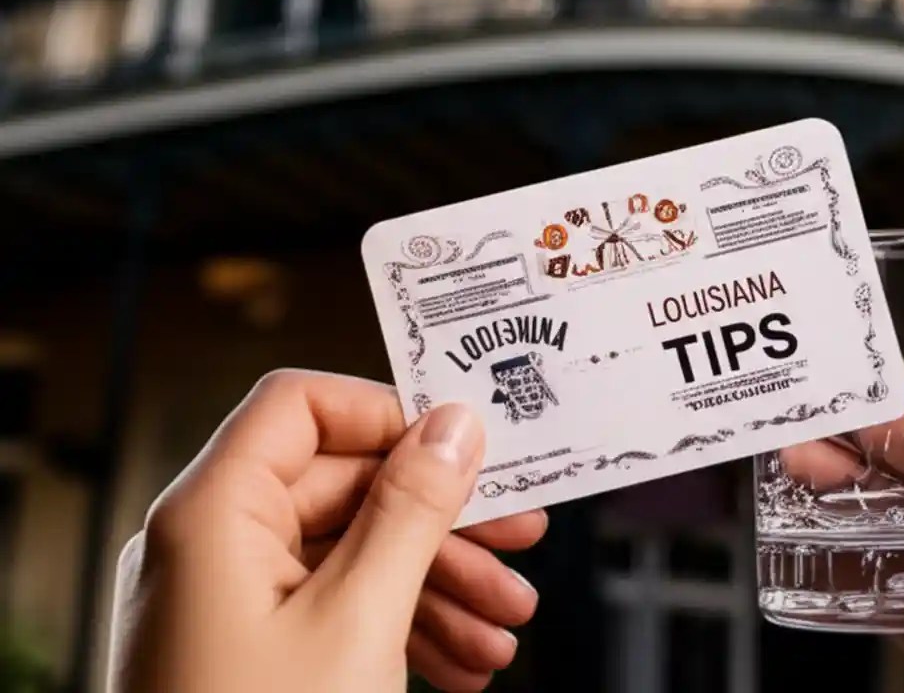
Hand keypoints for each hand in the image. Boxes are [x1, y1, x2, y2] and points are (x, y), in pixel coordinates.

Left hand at [107, 370, 546, 692]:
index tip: (462, 444)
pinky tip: (463, 665)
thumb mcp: (360, 618)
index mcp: (213, 514)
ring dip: (440, 587)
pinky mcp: (255, 650)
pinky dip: (405, 627)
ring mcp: (232, 601)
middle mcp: (214, 546)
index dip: (387, 413)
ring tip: (505, 628)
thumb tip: (452, 426)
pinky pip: (340, 609)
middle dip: (442, 525)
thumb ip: (411, 510)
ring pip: (355, 555)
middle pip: (344, 489)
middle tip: (520, 539)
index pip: (300, 408)